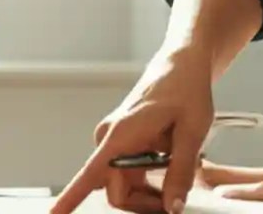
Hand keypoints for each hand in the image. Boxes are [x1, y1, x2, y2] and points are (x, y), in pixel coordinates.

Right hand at [52, 47, 214, 213]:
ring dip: (149, 188)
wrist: (182, 64)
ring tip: (178, 169)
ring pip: (125, 184)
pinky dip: (149, 176)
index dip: (70, 198)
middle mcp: (110, 138)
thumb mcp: (192, 132)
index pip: (89, 173)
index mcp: (121, 134)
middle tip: (175, 199)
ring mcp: (115, 141)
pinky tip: (170, 161)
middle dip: (144, 201)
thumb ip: (180, 172)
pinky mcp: (122, 142)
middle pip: (117, 191)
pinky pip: (129, 172)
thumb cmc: (185, 89)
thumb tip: (173, 207)